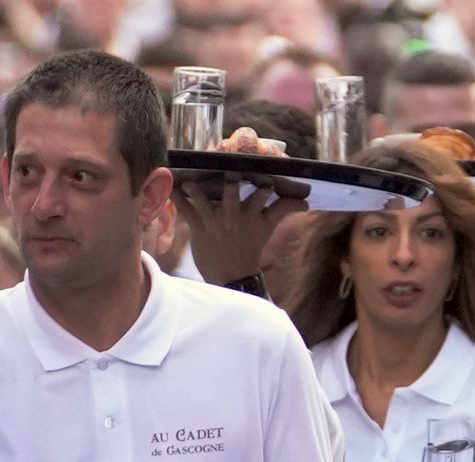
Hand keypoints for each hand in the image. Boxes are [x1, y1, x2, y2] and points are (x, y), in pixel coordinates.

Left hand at [175, 179, 306, 285]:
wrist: (232, 275)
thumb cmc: (250, 247)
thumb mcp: (268, 227)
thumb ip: (284, 209)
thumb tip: (306, 201)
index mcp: (252, 214)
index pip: (261, 197)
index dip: (263, 188)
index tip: (265, 178)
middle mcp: (234, 216)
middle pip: (233, 196)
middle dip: (231, 185)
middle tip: (229, 174)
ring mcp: (215, 222)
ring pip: (204, 202)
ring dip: (197, 191)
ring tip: (190, 182)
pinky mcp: (199, 227)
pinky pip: (185, 209)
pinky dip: (176, 197)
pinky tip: (169, 184)